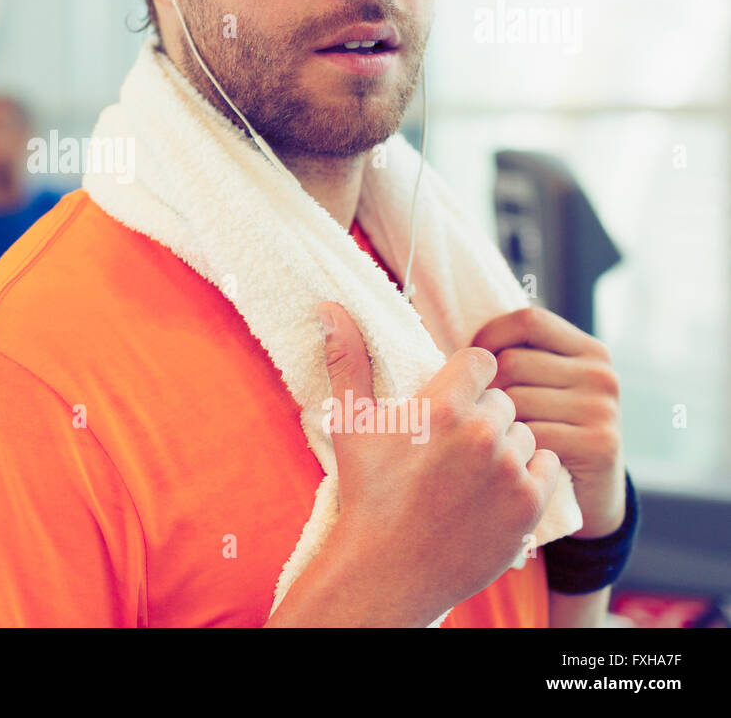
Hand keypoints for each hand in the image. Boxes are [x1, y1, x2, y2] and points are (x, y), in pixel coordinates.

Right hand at [274, 301, 561, 626]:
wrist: (389, 570)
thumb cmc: (367, 493)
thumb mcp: (352, 424)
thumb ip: (348, 359)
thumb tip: (330, 308)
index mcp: (444, 407)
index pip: (482, 362)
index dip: (465, 379)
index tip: (449, 401)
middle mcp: (484, 435)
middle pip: (503, 400)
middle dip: (483, 416)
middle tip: (452, 446)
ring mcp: (511, 473)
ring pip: (526, 434)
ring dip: (506, 446)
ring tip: (471, 471)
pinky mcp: (530, 506)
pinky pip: (548, 468)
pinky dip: (529, 476)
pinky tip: (495, 490)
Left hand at [471, 307, 625, 538]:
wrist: (590, 495)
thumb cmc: (547, 431)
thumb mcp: (540, 386)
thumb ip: (514, 357)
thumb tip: (460, 346)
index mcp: (587, 349)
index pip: (527, 321)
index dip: (489, 337)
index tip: (473, 367)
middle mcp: (600, 374)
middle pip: (514, 362)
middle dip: (486, 389)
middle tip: (476, 414)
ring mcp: (602, 408)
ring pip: (515, 399)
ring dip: (493, 422)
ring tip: (492, 438)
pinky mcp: (599, 444)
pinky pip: (530, 434)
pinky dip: (509, 448)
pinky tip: (508, 460)